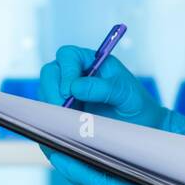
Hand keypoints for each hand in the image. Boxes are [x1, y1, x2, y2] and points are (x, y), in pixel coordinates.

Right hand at [38, 46, 184, 135]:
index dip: (66, 72)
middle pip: (50, 72)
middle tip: (62, 110)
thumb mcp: (126, 94)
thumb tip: (76, 87)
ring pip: (44, 92)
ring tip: (67, 121)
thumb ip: (104, 88)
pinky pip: (47, 111)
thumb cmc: (136, 105)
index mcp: (91, 61)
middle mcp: (75, 74)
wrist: (139, 127)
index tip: (69, 92)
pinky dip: (51, 119)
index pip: (68, 56)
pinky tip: (63, 129)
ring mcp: (66, 92)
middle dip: (52, 91)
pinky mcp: (62, 111)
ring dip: (51, 107)